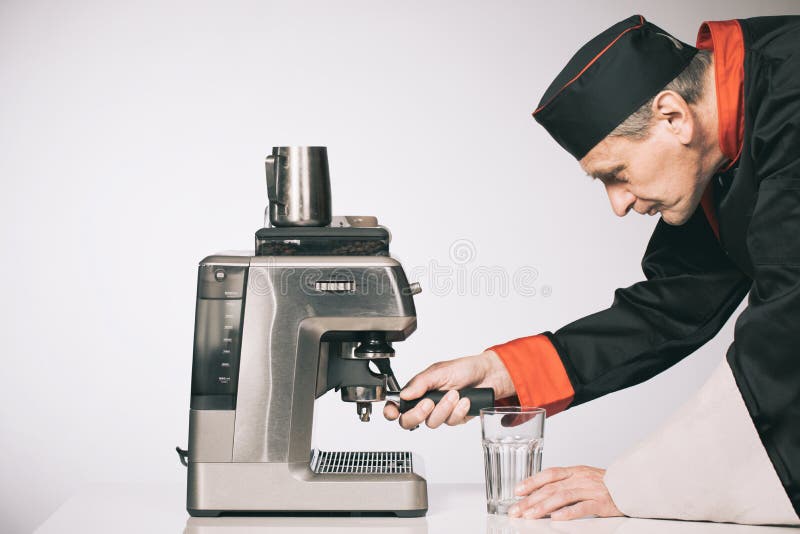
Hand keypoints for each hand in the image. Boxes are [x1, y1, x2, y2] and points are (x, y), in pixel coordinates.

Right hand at [382, 350, 514, 429]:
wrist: (487, 375)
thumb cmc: (462, 369)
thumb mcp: (438, 371)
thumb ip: (420, 383)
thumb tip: (404, 394)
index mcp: (418, 390)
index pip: (398, 405)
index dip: (392, 411)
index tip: (393, 412)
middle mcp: (426, 403)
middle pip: (409, 421)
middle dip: (418, 414)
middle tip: (429, 403)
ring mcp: (440, 412)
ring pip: (432, 423)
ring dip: (444, 408)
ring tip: (454, 394)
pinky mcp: (454, 418)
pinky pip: (451, 422)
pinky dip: (458, 411)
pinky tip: (465, 400)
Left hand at [507, 466, 622, 519]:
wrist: (631, 486)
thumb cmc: (604, 484)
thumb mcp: (582, 478)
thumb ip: (563, 483)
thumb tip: (540, 492)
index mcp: (574, 471)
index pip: (548, 474)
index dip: (531, 481)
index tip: (516, 491)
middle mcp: (580, 478)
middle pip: (551, 488)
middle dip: (531, 500)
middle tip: (517, 510)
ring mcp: (590, 490)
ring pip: (562, 497)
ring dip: (543, 507)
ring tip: (530, 515)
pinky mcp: (601, 503)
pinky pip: (582, 507)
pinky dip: (567, 513)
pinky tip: (556, 518)